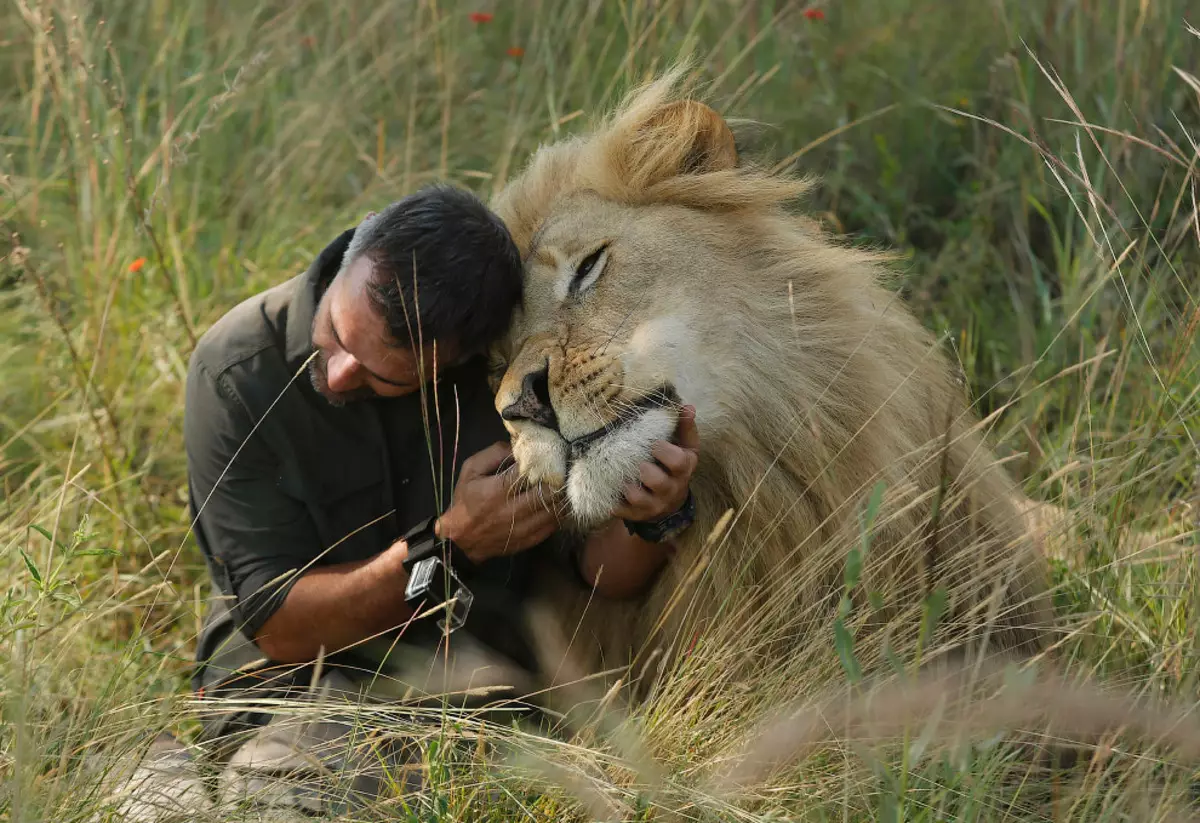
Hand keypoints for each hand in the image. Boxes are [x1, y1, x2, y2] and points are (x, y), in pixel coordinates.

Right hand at [435, 441, 558, 563]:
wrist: (460, 539)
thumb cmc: (465, 500)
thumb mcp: (470, 470)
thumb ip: (494, 454)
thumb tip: (518, 446)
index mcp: (498, 490)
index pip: (529, 471)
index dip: (542, 461)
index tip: (549, 454)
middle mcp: (512, 510)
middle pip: (547, 491)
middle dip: (557, 479)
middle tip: (562, 470)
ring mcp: (522, 528)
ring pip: (554, 510)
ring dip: (560, 496)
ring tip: (562, 486)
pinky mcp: (528, 540)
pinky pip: (552, 526)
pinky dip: (558, 514)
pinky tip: (557, 504)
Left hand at [613, 405, 699, 522]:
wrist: (669, 504)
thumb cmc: (673, 468)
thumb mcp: (685, 449)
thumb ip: (685, 428)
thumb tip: (687, 407)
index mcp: (683, 471)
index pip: (679, 462)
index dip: (664, 451)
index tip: (654, 444)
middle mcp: (670, 490)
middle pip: (658, 481)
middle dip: (644, 469)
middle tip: (636, 461)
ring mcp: (652, 505)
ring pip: (636, 497)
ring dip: (626, 484)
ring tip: (621, 474)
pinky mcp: (635, 515)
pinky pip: (619, 509)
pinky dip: (611, 499)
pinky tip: (607, 488)